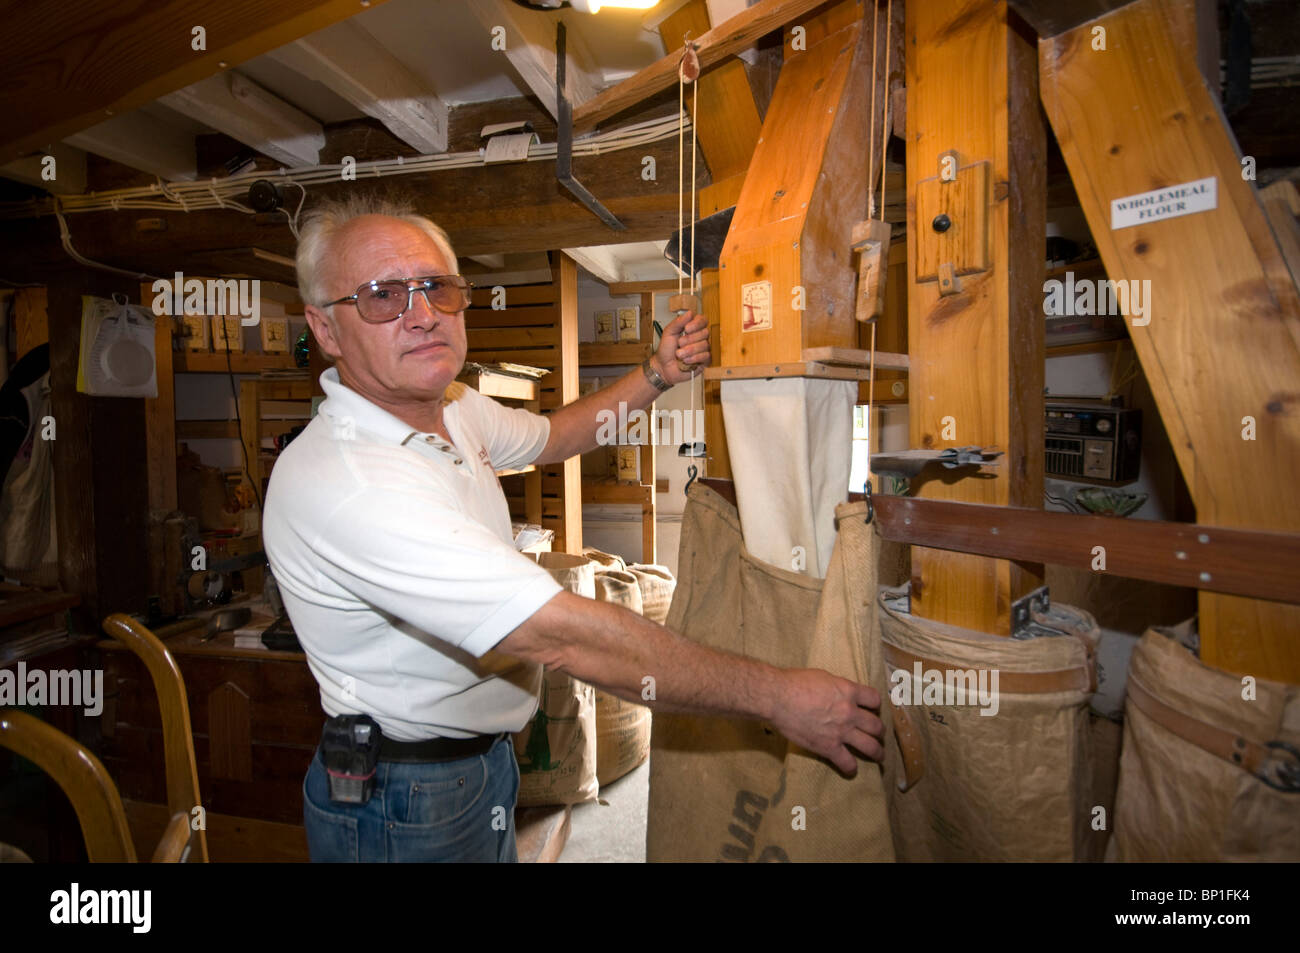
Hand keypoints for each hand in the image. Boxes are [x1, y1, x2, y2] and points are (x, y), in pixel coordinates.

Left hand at [655, 310, 709, 385]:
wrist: (663, 367)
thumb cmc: (666, 350)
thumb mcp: (668, 333)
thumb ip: (678, 322)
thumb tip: (690, 313)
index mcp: (692, 328)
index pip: (702, 320)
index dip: (697, 324)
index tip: (686, 329)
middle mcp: (699, 337)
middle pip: (705, 333)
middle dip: (690, 339)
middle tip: (679, 343)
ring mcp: (703, 349)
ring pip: (705, 345)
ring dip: (689, 350)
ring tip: (679, 354)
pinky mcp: (704, 361)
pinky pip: (706, 356)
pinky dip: (694, 358)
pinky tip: (686, 360)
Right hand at [770, 669, 884, 773]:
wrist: (778, 698)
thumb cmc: (795, 683)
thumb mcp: (823, 677)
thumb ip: (837, 687)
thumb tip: (840, 694)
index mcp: (849, 691)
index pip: (875, 699)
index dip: (875, 705)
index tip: (872, 709)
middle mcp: (850, 712)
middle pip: (876, 725)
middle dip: (879, 731)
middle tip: (878, 734)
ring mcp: (841, 732)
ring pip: (870, 746)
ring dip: (877, 752)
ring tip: (878, 755)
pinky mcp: (829, 747)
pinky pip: (847, 762)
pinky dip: (851, 768)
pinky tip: (851, 769)